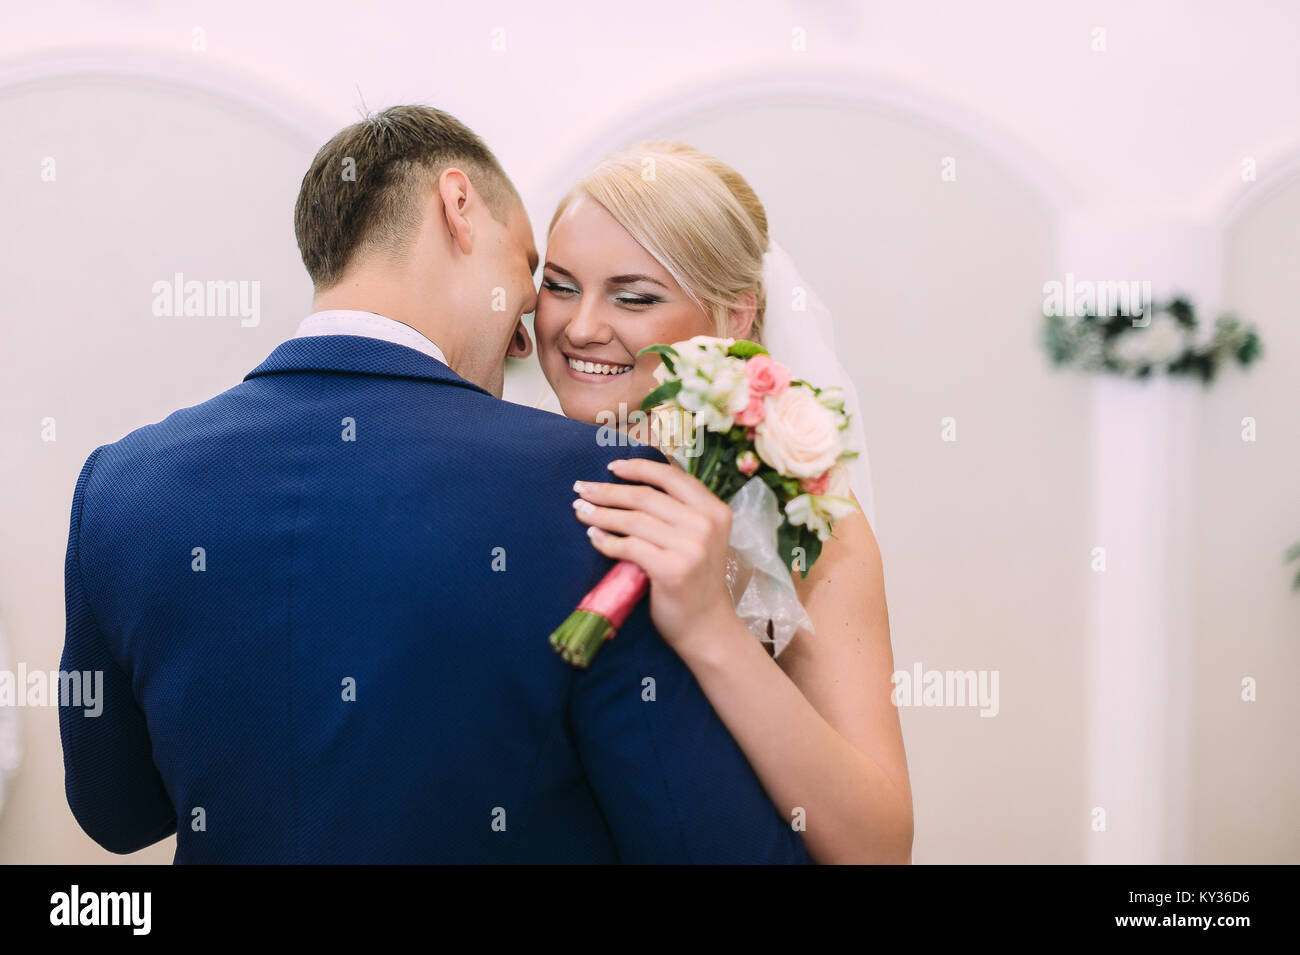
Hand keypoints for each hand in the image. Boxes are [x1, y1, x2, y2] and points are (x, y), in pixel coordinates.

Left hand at [573, 457, 737, 654]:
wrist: (706, 627)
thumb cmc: (696, 580)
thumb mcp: (699, 538)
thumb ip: (678, 512)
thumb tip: (631, 483)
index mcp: (715, 510)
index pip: (671, 477)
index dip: (638, 468)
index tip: (611, 467)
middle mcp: (706, 524)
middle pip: (646, 497)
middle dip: (608, 490)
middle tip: (582, 488)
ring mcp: (691, 547)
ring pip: (633, 520)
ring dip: (601, 514)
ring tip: (580, 511)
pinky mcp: (672, 569)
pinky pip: (629, 547)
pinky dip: (606, 541)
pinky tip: (593, 537)